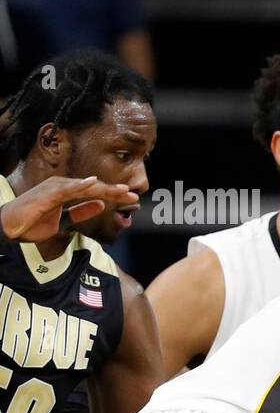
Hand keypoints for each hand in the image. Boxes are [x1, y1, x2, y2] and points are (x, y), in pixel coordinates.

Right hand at [0, 175, 136, 242]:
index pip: (95, 193)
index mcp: (67, 192)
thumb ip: (81, 212)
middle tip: (134, 196)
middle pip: (94, 188)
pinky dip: (79, 185)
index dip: (114, 196)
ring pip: (84, 187)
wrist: (10, 228)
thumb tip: (101, 205)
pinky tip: (92, 183)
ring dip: (103, 188)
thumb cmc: (33, 223)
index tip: (132, 200)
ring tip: (121, 191)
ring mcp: (54, 188)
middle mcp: (62, 187)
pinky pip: (66, 188)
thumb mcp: (64, 220)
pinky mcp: (46, 193)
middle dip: (114, 192)